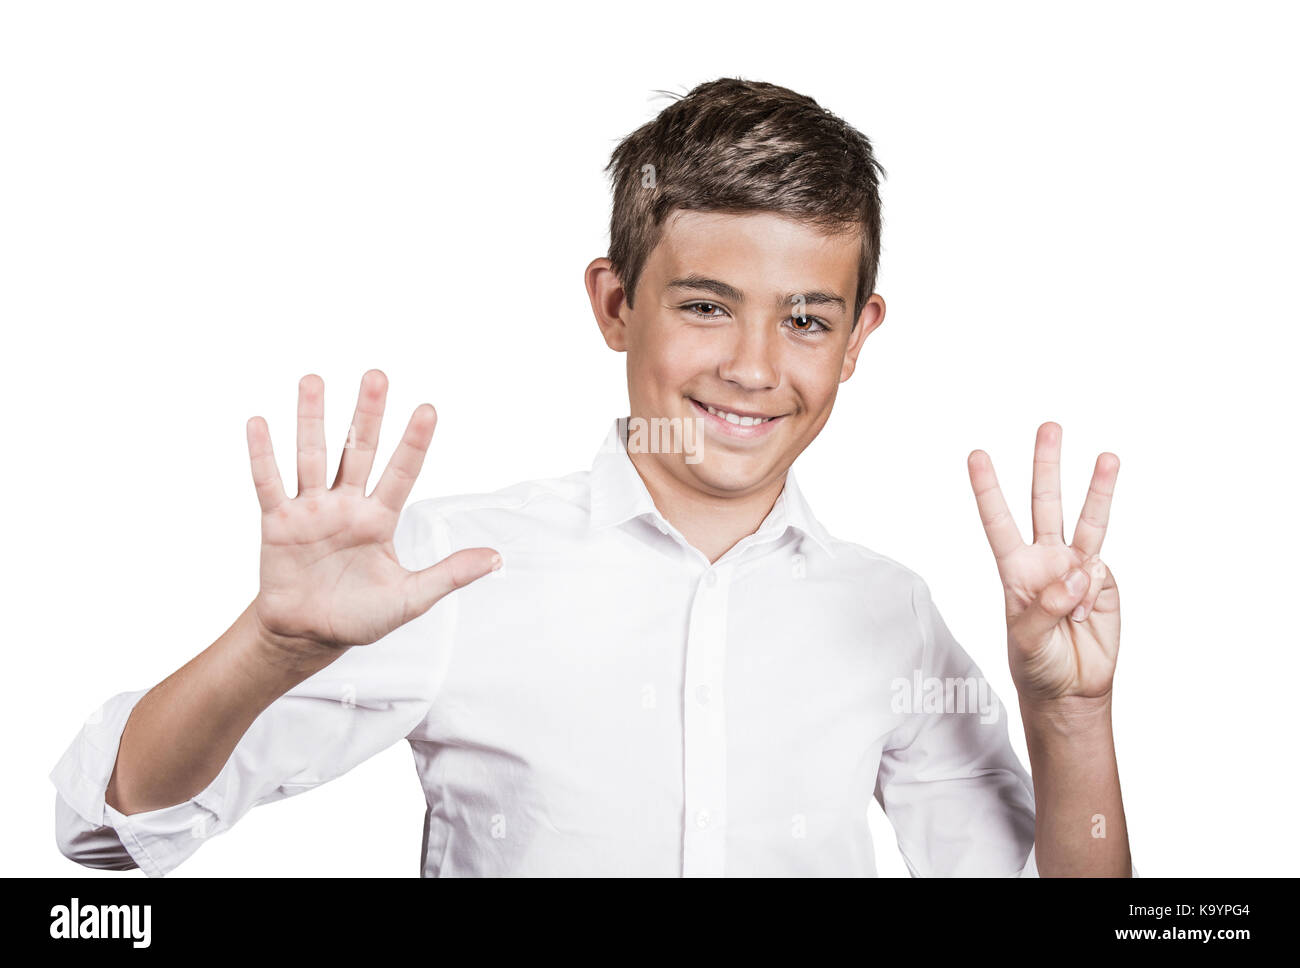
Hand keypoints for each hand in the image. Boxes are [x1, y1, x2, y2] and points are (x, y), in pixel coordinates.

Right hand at [245, 370, 499, 654]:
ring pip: (312, 455)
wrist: (308, 637)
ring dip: (313, 418)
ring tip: (313, 379)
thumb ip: (450, 574)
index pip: (402, 472)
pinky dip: (263, 454)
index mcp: (380, 519)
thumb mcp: (411, 599)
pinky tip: (259, 422)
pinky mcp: (278, 522)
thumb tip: (497, 557)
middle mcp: (347, 505)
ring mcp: (311, 510)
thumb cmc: (360, 616)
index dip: (414, 442)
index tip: (428, 409)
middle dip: (367, 414)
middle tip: (376, 375)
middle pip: (358, 450)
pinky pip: (269, 483)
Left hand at [967, 422, 1119, 704]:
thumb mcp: (1026, 638)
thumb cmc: (1036, 664)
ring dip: (1097, 489)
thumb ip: (1047, 605)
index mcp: (1014, 568)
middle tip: (1049, 427)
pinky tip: (1085, 616)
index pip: (998, 520)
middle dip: (1046, 466)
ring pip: (1086, 521)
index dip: (988, 488)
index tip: (977, 455)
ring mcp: (1077, 568)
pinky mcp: (1104, 584)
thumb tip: (1077, 573)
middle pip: (1044, 504)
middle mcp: (1045, 560)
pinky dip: (1093, 593)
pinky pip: (1101, 574)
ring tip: (1107, 457)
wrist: (1071, 690)